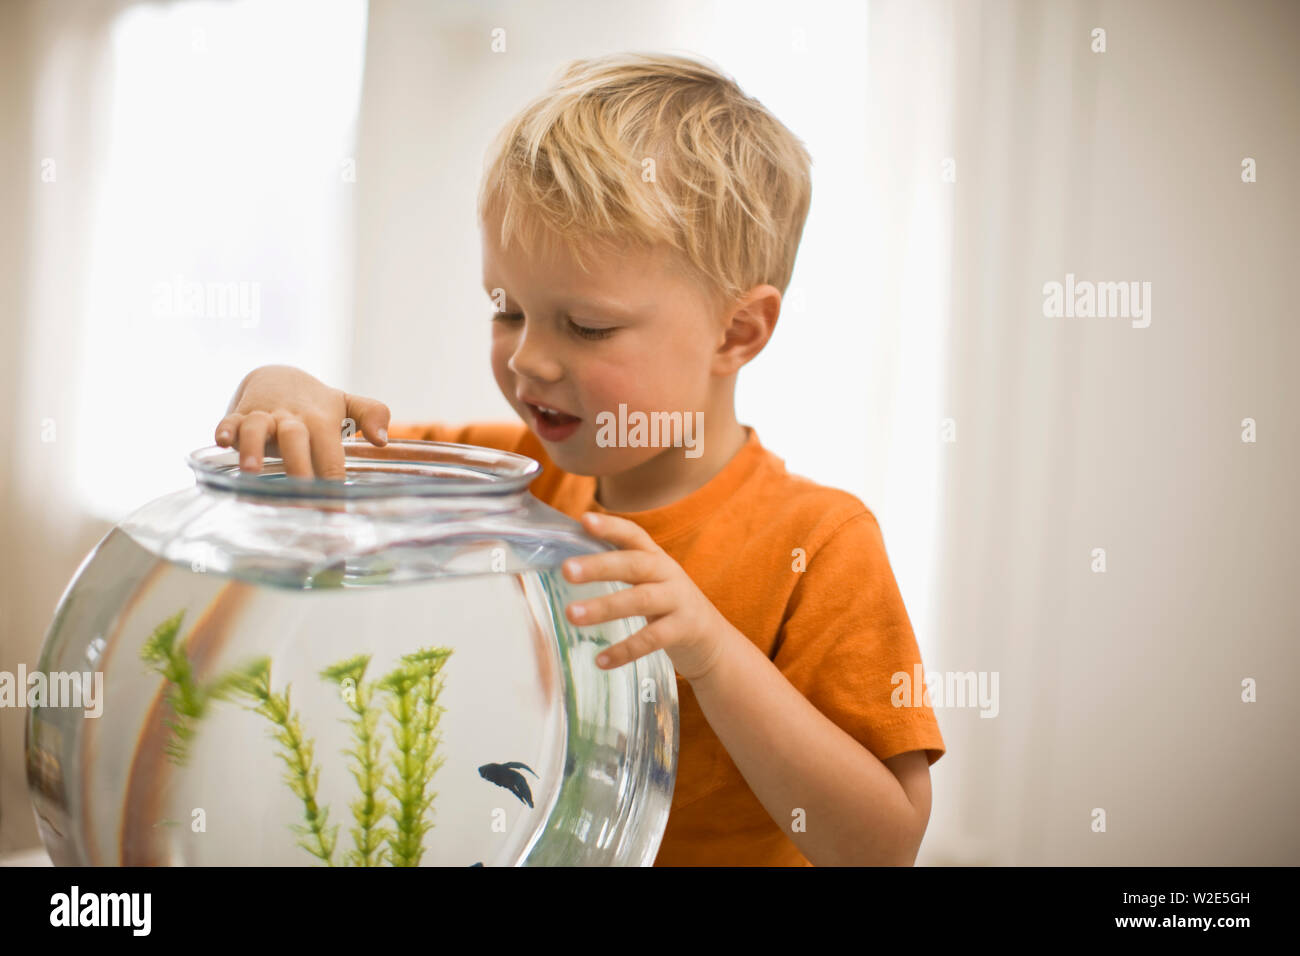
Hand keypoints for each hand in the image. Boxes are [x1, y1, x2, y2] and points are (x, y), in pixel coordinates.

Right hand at [213, 365, 390, 479]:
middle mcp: (291, 419)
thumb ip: (372, 415)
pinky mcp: (238, 415)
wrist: (278, 376)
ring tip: (251, 469)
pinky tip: (222, 441)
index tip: (336, 513)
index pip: (330, 456)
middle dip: (297, 466)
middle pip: (295, 439)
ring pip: (256, 427)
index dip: (333, 484)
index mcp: (321, 421)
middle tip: (300, 496)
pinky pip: (229, 420)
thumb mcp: (348, 404)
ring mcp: (264, 416)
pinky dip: (224, 429)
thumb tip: (383, 440)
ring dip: (253, 446)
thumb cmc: (317, 404)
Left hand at [562, 512, 735, 681]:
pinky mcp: (683, 630)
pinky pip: (652, 639)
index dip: (611, 526)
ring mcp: (678, 601)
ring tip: (571, 614)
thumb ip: (620, 568)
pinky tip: (600, 661)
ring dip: (604, 607)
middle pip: (634, 564)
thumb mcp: (650, 580)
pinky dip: (625, 650)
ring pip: (640, 600)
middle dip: (599, 566)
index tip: (584, 520)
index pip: (633, 535)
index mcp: (655, 557)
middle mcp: (668, 573)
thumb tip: (569, 563)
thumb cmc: (667, 605)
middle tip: (566, 570)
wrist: (711, 640)